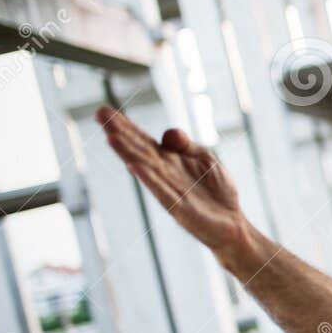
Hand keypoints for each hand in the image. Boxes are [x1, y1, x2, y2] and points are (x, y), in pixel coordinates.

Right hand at [95, 105, 250, 255]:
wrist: (232, 222)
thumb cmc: (217, 190)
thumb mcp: (205, 158)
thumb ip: (186, 145)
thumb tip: (168, 132)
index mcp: (169, 160)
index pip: (142, 140)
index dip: (125, 125)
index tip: (104, 110)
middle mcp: (164, 173)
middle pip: (138, 149)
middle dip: (119, 132)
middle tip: (99, 114)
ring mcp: (169, 189)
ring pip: (145, 167)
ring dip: (128, 152)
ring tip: (111, 136)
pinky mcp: (179, 207)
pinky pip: (161, 190)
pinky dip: (149, 178)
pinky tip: (135, 166)